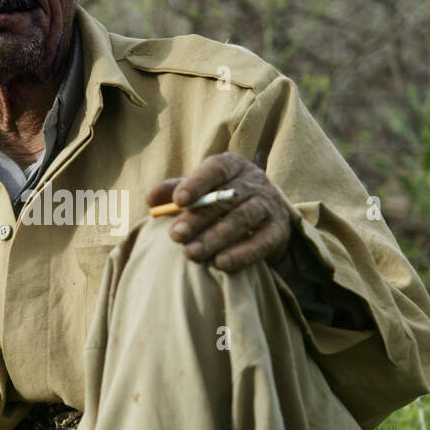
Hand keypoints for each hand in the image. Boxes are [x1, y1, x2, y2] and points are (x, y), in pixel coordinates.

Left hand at [146, 153, 292, 272]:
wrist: (267, 217)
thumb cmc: (223, 201)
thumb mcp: (200, 191)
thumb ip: (174, 191)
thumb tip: (151, 198)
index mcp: (232, 166)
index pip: (215, 168)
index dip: (197, 183)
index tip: (178, 200)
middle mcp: (253, 181)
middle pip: (225, 198)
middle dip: (198, 218)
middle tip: (176, 235)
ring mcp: (269, 205)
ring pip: (242, 219)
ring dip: (215, 237)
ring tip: (191, 253)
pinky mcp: (278, 231)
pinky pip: (261, 242)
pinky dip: (242, 253)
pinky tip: (221, 264)